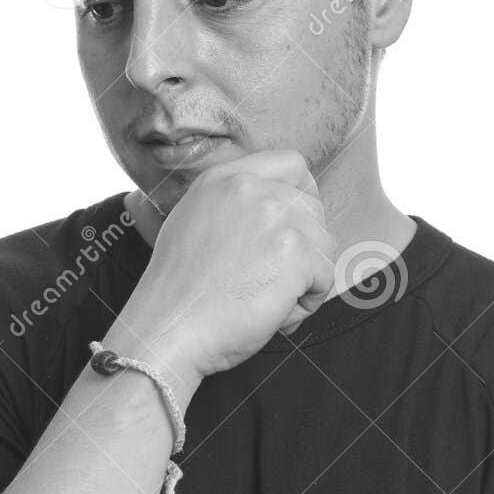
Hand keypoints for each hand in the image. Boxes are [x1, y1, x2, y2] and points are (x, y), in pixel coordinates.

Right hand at [122, 150, 336, 378]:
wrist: (168, 329)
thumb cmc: (177, 294)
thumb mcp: (192, 223)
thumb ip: (232, 207)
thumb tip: (271, 216)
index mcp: (225, 178)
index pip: (291, 164)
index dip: (303, 196)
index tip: (294, 228)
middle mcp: (252, 188)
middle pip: (314, 210)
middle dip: (304, 249)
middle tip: (271, 282)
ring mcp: (276, 218)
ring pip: (323, 246)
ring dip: (304, 280)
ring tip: (265, 301)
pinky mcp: (296, 253)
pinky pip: (325, 277)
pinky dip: (305, 304)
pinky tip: (272, 314)